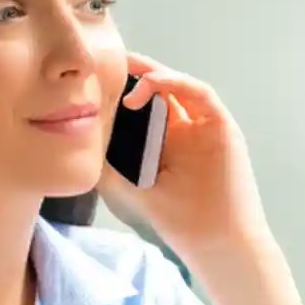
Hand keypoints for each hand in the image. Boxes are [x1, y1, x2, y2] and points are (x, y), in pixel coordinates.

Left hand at [97, 53, 270, 264]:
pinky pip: (201, 94)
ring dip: (153, 74)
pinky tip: (149, 84)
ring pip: (180, 86)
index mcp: (166, 145)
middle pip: (161, 90)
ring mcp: (206, 128)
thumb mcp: (130, 187)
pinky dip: (176, 82)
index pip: (144, 107)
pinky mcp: (223, 127)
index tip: (96, 82)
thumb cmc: (178, 221)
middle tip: (109, 62)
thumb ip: (109, 164)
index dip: (122, 90)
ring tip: (125, 70)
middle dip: (135, 72)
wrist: (214, 242)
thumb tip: (82, 140)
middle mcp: (187, 132)